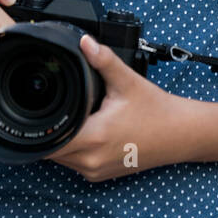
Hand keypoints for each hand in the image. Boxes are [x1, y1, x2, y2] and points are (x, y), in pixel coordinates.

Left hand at [46, 34, 194, 180]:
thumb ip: (103, 60)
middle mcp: (91, 160)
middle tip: (51, 107)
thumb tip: (84, 42)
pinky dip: (71, 148)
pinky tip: (80, 130)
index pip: (49, 140)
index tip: (36, 108)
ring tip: (67, 117)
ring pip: (60, 158)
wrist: (180, 134)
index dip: (37, 125)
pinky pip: (73, 164)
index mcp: (94, 138)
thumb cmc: (156, 110)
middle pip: (50, 150)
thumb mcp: (127, 81)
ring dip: (58, 140)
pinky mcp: (100, 174)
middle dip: (47, 129)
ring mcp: (95, 170)